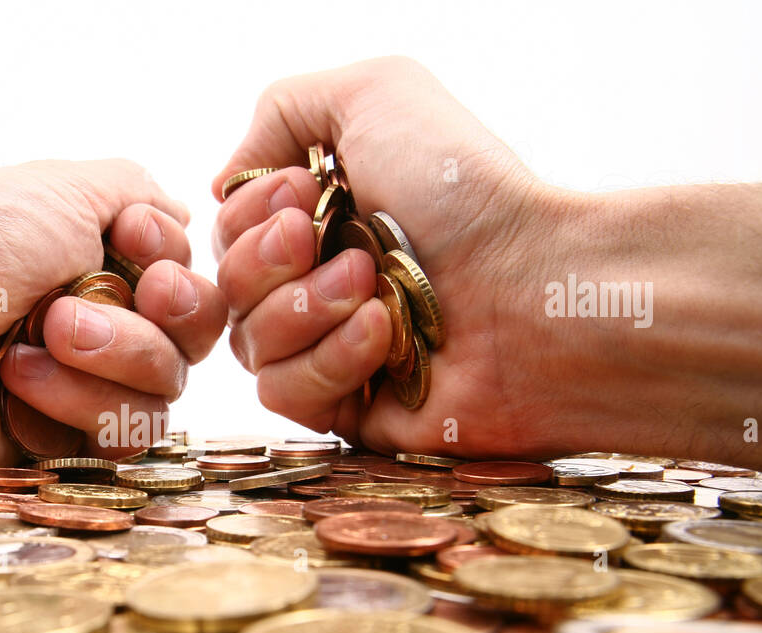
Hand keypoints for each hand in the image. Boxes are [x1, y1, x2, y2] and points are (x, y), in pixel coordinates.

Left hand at [0, 159, 226, 481]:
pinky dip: (75, 406)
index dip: (174, 267)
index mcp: (84, 260)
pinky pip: (117, 443)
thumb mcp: (57, 186)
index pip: (182, 279)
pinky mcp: (49, 454)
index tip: (133, 245)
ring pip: (161, 392)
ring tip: (30, 341)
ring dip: (108, 359)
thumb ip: (138, 194)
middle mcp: (84, 324)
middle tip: (77, 304)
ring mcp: (69, 390)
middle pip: (188, 340)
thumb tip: (175, 224)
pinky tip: (13, 385)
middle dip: (155, 318)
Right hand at [212, 57, 557, 454]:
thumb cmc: (463, 189)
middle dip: (270, 261)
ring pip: (247, 345)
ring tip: (374, 287)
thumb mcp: (375, 94)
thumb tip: (227, 182)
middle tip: (343, 242)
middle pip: (226, 289)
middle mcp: (317, 280)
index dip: (249, 216)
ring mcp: (328, 347)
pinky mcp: (346, 409)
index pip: (228, 231)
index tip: (303, 195)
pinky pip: (284, 394)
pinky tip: (384, 336)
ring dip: (304, 308)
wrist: (535, 285)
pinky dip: (329, 359)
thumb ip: (283, 110)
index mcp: (319, 215)